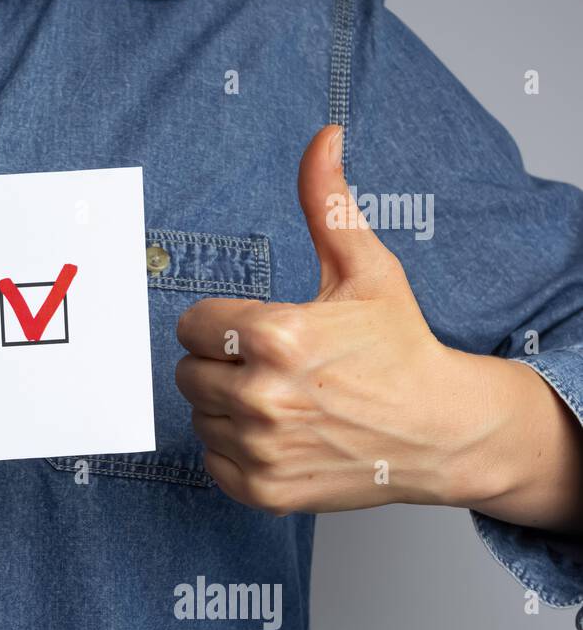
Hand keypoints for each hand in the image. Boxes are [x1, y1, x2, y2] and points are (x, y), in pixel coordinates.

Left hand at [174, 124, 566, 519]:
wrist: (441, 430)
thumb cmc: (399, 348)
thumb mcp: (365, 270)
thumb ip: (327, 204)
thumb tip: (323, 138)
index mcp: (275, 335)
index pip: (192, 325)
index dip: (222, 324)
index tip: (258, 331)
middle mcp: (261, 396)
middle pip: (188, 372)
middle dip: (221, 364)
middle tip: (272, 367)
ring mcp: (261, 449)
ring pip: (199, 417)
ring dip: (227, 408)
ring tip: (282, 400)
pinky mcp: (263, 491)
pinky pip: (213, 462)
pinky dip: (236, 451)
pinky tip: (279, 436)